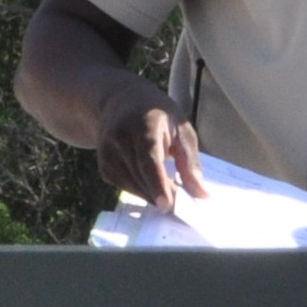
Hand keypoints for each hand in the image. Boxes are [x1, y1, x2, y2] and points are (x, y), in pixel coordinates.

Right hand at [93, 80, 205, 209]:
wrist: (121, 102)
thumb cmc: (159, 116)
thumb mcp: (181, 129)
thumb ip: (190, 162)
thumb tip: (202, 195)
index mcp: (144, 124)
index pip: (149, 157)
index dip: (157, 182)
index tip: (166, 205)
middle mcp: (120, 137)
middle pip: (141, 177)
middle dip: (162, 194)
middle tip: (181, 204)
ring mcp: (107, 153)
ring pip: (133, 187)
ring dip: (152, 194)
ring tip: (168, 189)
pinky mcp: (104, 166)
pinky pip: (126, 187)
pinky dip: (141, 190)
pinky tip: (150, 180)